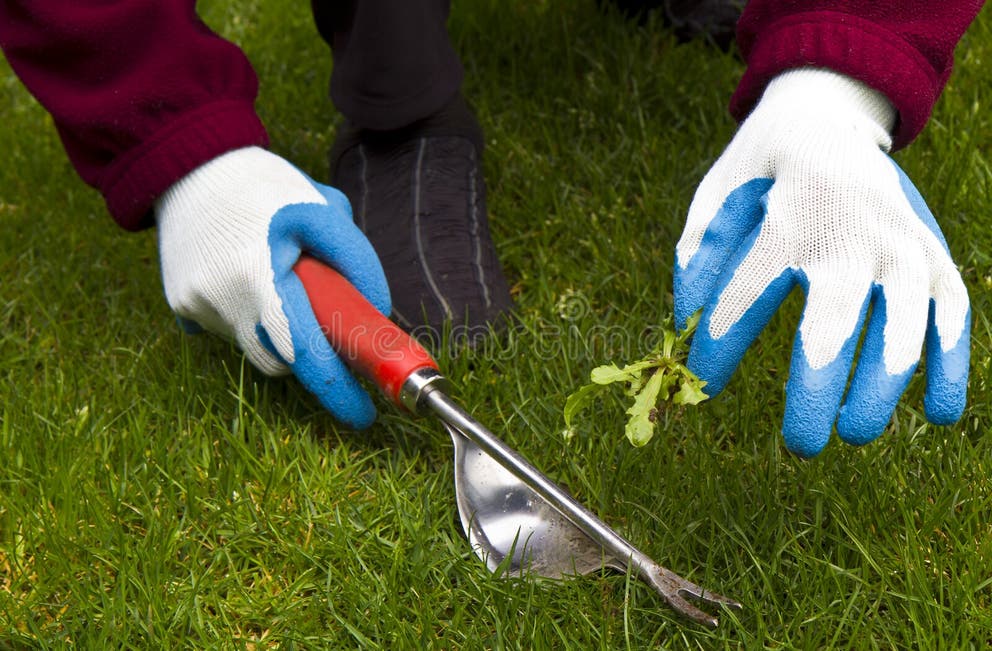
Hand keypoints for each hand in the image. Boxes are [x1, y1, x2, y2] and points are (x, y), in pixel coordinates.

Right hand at [156, 146, 390, 427]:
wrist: (190, 166)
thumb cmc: (265, 188)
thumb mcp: (321, 208)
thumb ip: (355, 258)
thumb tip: (377, 309)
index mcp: (257, 274)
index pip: (304, 352)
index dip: (336, 389)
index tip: (363, 414)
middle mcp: (220, 299)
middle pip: (280, 359)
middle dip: (309, 352)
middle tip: (329, 328)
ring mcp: (195, 306)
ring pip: (255, 346)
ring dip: (278, 330)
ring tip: (278, 279)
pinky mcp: (180, 305)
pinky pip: (229, 330)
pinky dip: (249, 316)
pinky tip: (245, 275)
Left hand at [674, 69, 970, 456]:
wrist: (829, 115)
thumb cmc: (761, 170)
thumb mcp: (715, 197)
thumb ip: (698, 257)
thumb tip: (689, 326)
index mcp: (784, 217)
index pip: (747, 298)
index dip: (721, 349)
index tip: (704, 386)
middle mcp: (848, 230)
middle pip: (834, 321)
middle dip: (818, 390)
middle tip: (801, 445)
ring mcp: (899, 241)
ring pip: (903, 325)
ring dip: (883, 387)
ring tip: (855, 433)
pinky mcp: (932, 252)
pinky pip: (951, 314)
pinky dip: (950, 364)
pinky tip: (938, 413)